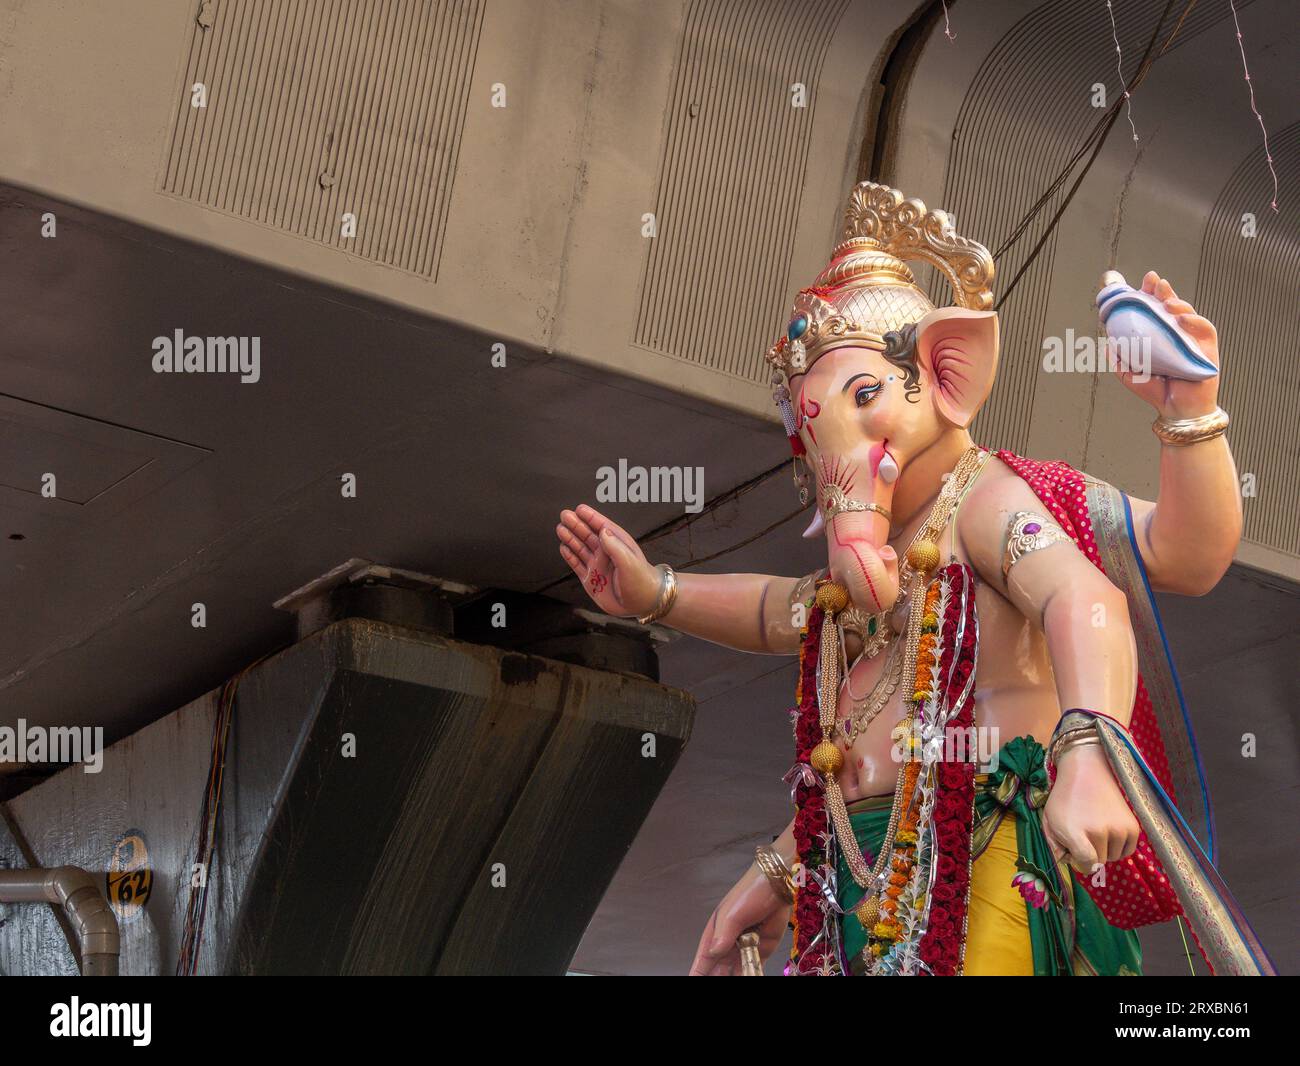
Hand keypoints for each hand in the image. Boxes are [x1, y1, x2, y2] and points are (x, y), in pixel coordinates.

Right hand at [557, 503, 660, 617]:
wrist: (642, 603)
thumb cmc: (641, 581)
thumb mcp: (629, 562)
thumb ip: (615, 546)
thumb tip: (602, 530)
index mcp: (617, 545)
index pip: (602, 526)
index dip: (590, 517)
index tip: (579, 509)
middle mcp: (606, 553)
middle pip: (588, 535)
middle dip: (576, 524)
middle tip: (564, 515)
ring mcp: (597, 566)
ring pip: (580, 548)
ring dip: (570, 538)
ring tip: (560, 528)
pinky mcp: (590, 580)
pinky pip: (577, 565)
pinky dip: (570, 556)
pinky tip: (563, 547)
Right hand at [689, 865, 790, 975]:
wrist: (776, 886)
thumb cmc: (749, 894)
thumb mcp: (732, 914)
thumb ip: (723, 935)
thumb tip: (713, 953)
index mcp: (715, 935)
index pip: (703, 961)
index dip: (698, 974)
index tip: (694, 982)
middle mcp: (727, 944)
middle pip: (718, 971)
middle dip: (718, 978)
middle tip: (719, 982)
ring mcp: (744, 949)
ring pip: (736, 973)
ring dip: (734, 977)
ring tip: (735, 979)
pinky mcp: (761, 951)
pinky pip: (754, 969)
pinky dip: (751, 975)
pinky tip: (750, 977)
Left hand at [1042, 743, 1139, 875]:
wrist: (1088, 771)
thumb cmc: (1065, 798)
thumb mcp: (1050, 820)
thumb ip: (1055, 846)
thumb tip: (1070, 863)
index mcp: (1074, 831)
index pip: (1087, 864)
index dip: (1081, 864)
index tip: (1076, 856)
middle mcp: (1099, 831)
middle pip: (1099, 862)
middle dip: (1089, 854)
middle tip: (1083, 834)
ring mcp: (1119, 829)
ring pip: (1113, 858)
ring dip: (1104, 849)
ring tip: (1095, 828)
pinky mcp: (1133, 827)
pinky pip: (1127, 851)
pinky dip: (1118, 847)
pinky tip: (1108, 831)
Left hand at [1114, 271, 1219, 419]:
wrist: (1174, 409)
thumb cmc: (1156, 389)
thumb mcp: (1129, 373)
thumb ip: (1118, 358)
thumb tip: (1106, 344)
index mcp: (1159, 335)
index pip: (1155, 309)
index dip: (1149, 294)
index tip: (1141, 283)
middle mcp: (1177, 333)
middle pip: (1171, 305)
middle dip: (1163, 291)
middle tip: (1153, 281)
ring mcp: (1193, 339)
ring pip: (1188, 313)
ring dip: (1177, 303)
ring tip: (1165, 300)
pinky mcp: (1208, 348)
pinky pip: (1204, 329)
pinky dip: (1194, 321)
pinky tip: (1182, 318)